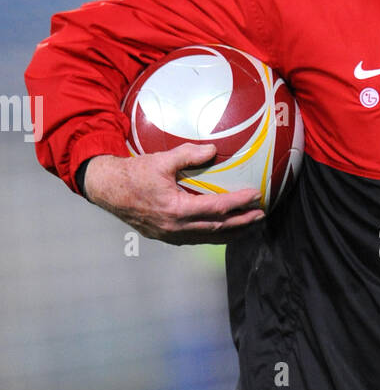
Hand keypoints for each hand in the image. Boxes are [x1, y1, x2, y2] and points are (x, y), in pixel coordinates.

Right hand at [83, 146, 265, 243]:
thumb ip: (189, 155)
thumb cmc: (134, 173)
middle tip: (261, 216)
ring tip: (250, 227)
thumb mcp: (161, 160)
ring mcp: (171, 235)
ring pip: (209, 238)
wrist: (108, 190)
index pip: (217, 207)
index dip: (239, 203)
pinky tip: (224, 231)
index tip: (256, 196)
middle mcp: (176, 227)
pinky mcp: (166, 237)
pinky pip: (196, 239)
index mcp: (176, 209)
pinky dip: (214, 236)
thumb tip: (214, 150)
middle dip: (242, 223)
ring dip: (232, 233)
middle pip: (218, 228)